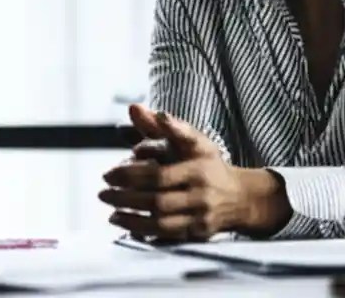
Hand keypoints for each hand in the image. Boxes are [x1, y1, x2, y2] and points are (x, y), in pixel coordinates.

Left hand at [97, 105, 288, 240]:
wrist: (242, 197)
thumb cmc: (209, 163)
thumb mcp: (192, 140)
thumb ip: (163, 126)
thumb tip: (133, 108)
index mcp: (196, 169)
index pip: (158, 175)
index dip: (129, 176)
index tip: (107, 174)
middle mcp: (200, 194)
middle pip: (157, 201)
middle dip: (125, 198)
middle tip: (102, 194)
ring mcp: (200, 217)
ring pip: (162, 222)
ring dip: (132, 219)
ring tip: (110, 213)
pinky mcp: (199, 234)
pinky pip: (169, 237)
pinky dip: (145, 232)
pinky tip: (127, 225)